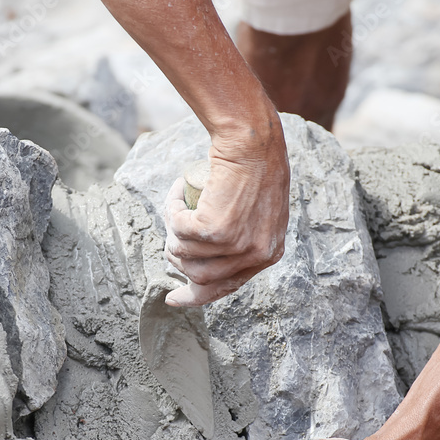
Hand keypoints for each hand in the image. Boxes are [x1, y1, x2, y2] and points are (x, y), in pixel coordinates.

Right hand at [163, 128, 289, 305]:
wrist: (253, 141)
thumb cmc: (254, 167)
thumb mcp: (259, 212)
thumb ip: (246, 238)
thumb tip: (209, 266)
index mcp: (268, 254)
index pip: (227, 287)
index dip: (196, 295)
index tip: (174, 298)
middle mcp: (255, 255)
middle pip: (199, 277)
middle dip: (177, 258)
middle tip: (171, 235)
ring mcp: (236, 245)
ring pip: (183, 253)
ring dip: (172, 230)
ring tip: (177, 205)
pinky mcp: (215, 229)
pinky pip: (178, 229)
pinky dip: (172, 209)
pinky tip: (179, 191)